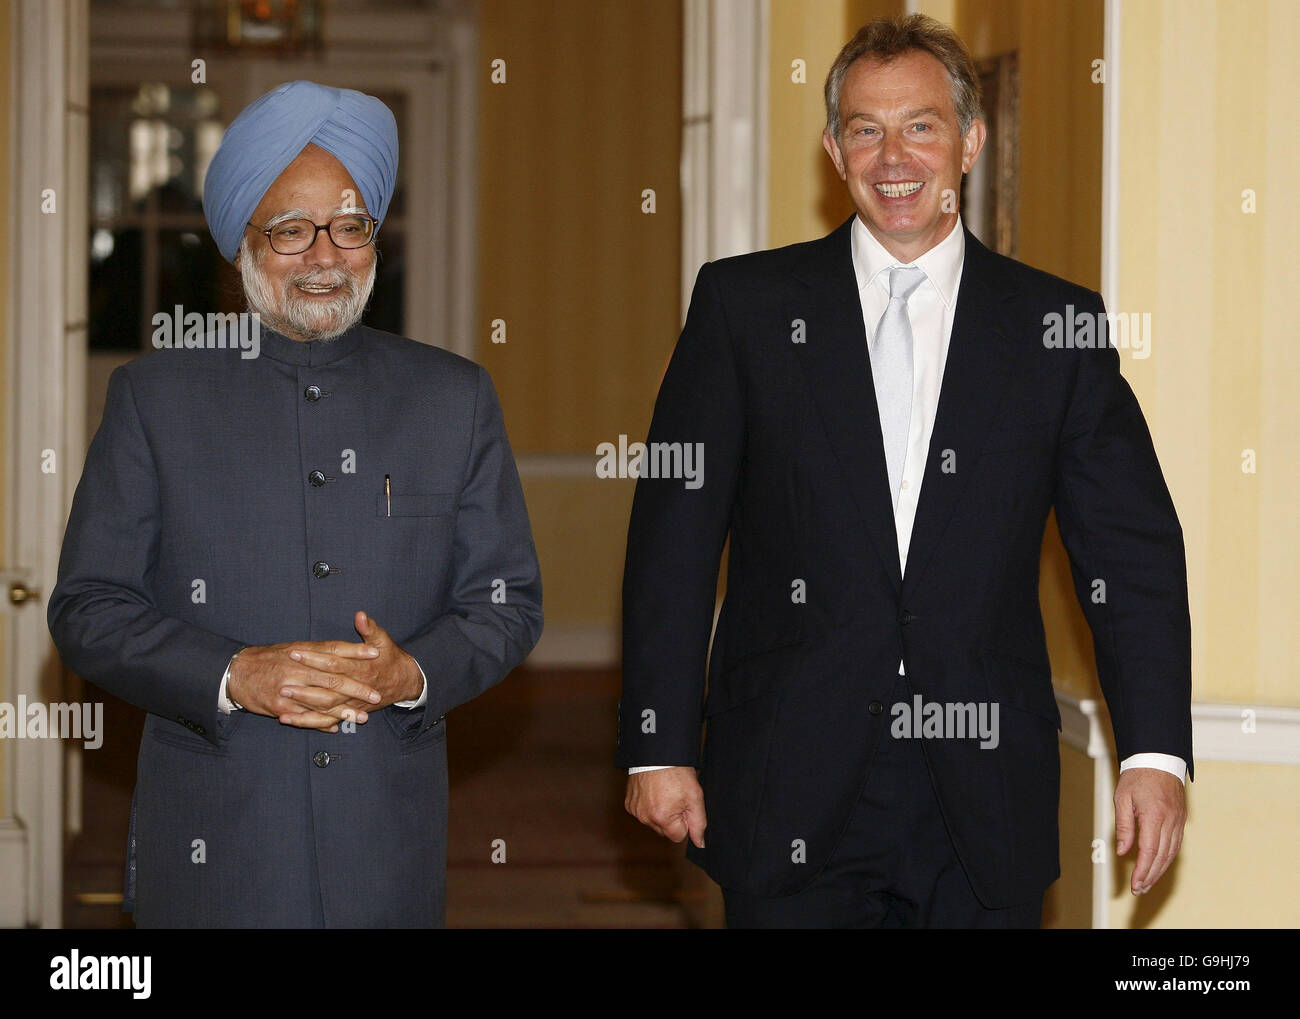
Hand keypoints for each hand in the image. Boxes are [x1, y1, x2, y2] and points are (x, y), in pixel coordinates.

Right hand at [228, 638, 382, 731]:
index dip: (356, 652)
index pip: (334, 649)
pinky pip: (304, 717)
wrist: (236, 671)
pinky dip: (321, 723)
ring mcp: (289, 689)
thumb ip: (318, 651)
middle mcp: (298, 669)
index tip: (376, 654)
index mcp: (302, 651)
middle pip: (333, 678)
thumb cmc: (268, 658)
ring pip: (322, 701)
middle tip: (376, 694)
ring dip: (344, 710)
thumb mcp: (293, 648)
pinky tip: (335, 728)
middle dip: (357, 687)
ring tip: (362, 716)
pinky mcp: (280, 707)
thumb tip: (344, 653)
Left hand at [279, 611, 423, 716]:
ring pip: (325, 706)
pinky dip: (307, 721)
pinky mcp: (348, 712)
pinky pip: (326, 720)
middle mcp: (356, 687)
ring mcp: (351, 702)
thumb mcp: (383, 640)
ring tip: (280, 699)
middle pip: (326, 686)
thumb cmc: (390, 658)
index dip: (314, 658)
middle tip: (281, 680)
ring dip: (302, 704)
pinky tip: (287, 719)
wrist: (404, 681)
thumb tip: (360, 615)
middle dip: (303, 684)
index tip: (294, 652)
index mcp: (362, 667)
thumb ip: (370, 628)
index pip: (334, 662)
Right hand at [625, 767, 706, 847]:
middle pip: (665, 831)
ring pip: (654, 822)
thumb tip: (700, 844)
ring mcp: (636, 811)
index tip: (684, 805)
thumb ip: (699, 823)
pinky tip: (653, 791)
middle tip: (676, 797)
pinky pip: (643, 813)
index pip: (679, 836)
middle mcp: (646, 818)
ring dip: (660, 813)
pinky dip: (649, 806)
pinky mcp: (629, 804)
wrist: (657, 753)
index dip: (685, 821)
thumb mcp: (695, 796)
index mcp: (663, 818)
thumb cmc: (677, 772)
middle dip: (672, 819)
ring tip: (664, 792)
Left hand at [1114, 767, 1185, 894]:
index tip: (1135, 884)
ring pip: (1171, 853)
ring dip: (1159, 870)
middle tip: (1139, 890)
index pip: (1149, 851)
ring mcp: (1178, 821)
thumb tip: (1122, 851)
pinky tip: (1159, 866)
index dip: (1142, 871)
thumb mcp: (1122, 798)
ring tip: (1147, 883)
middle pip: (1162, 857)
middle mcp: (1170, 821)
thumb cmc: (1137, 776)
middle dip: (1150, 876)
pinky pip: (1176, 844)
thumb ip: (1124, 827)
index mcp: (1154, 816)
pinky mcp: (1181, 820)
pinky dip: (1167, 858)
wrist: (1158, 759)